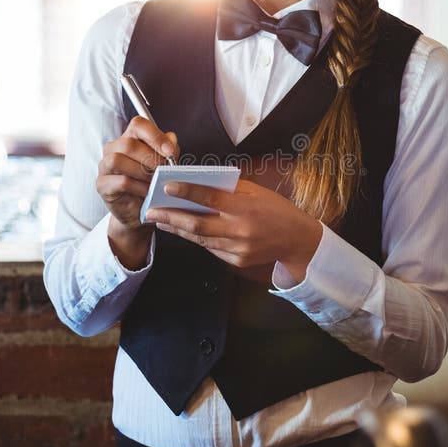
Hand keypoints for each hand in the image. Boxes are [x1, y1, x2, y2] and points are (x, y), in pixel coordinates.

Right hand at [96, 117, 178, 269]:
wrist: (142, 210)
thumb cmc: (152, 183)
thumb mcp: (165, 165)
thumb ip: (169, 150)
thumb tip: (172, 140)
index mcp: (130, 138)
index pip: (138, 125)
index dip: (155, 136)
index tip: (170, 151)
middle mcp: (114, 149)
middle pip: (128, 143)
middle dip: (150, 157)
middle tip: (165, 170)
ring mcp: (105, 166)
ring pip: (117, 160)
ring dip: (141, 171)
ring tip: (155, 181)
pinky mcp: (102, 185)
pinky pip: (119, 181)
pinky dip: (137, 186)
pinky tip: (148, 191)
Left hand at [144, 178, 321, 282]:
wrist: (296, 240)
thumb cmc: (276, 210)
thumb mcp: (256, 192)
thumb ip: (229, 190)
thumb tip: (199, 185)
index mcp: (245, 209)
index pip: (211, 199)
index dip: (187, 193)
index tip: (167, 187)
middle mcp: (240, 231)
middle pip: (197, 225)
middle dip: (171, 217)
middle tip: (151, 211)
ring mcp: (238, 249)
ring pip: (200, 239)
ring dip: (178, 229)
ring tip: (161, 220)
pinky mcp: (237, 261)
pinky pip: (211, 248)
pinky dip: (196, 239)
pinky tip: (183, 231)